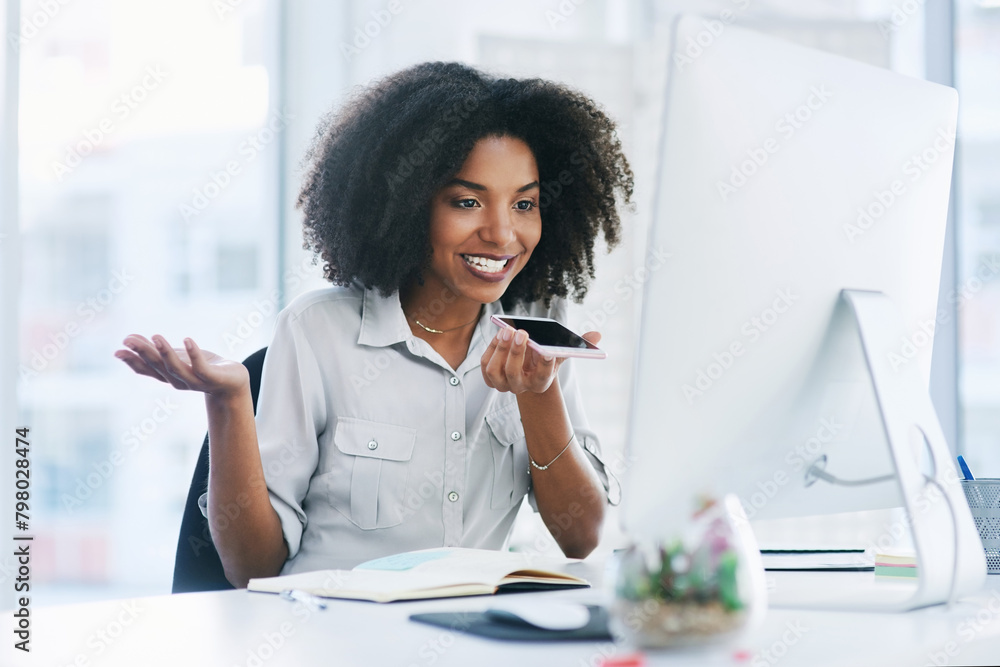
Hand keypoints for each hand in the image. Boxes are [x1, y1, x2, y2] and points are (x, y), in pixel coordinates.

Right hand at [114, 334, 248, 398]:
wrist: (234, 383)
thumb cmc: (203, 368)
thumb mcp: (178, 358)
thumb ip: (158, 351)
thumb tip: (129, 338)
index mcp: (168, 376)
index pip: (147, 369)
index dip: (132, 361)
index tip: (118, 350)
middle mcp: (179, 381)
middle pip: (158, 367)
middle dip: (143, 353)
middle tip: (128, 339)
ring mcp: (196, 381)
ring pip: (177, 368)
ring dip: (166, 353)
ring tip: (156, 336)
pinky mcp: (213, 378)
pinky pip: (202, 367)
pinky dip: (194, 354)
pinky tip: (187, 340)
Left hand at [481, 327, 600, 393]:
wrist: (527, 370)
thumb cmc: (544, 358)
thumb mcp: (560, 352)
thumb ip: (577, 345)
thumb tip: (597, 335)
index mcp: (541, 383)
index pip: (543, 377)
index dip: (545, 365)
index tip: (547, 350)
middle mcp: (521, 387)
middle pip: (515, 375)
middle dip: (517, 353)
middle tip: (522, 332)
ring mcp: (503, 384)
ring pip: (496, 371)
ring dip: (501, 350)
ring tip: (508, 331)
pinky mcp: (490, 378)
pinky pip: (486, 364)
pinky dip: (492, 348)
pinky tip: (500, 335)